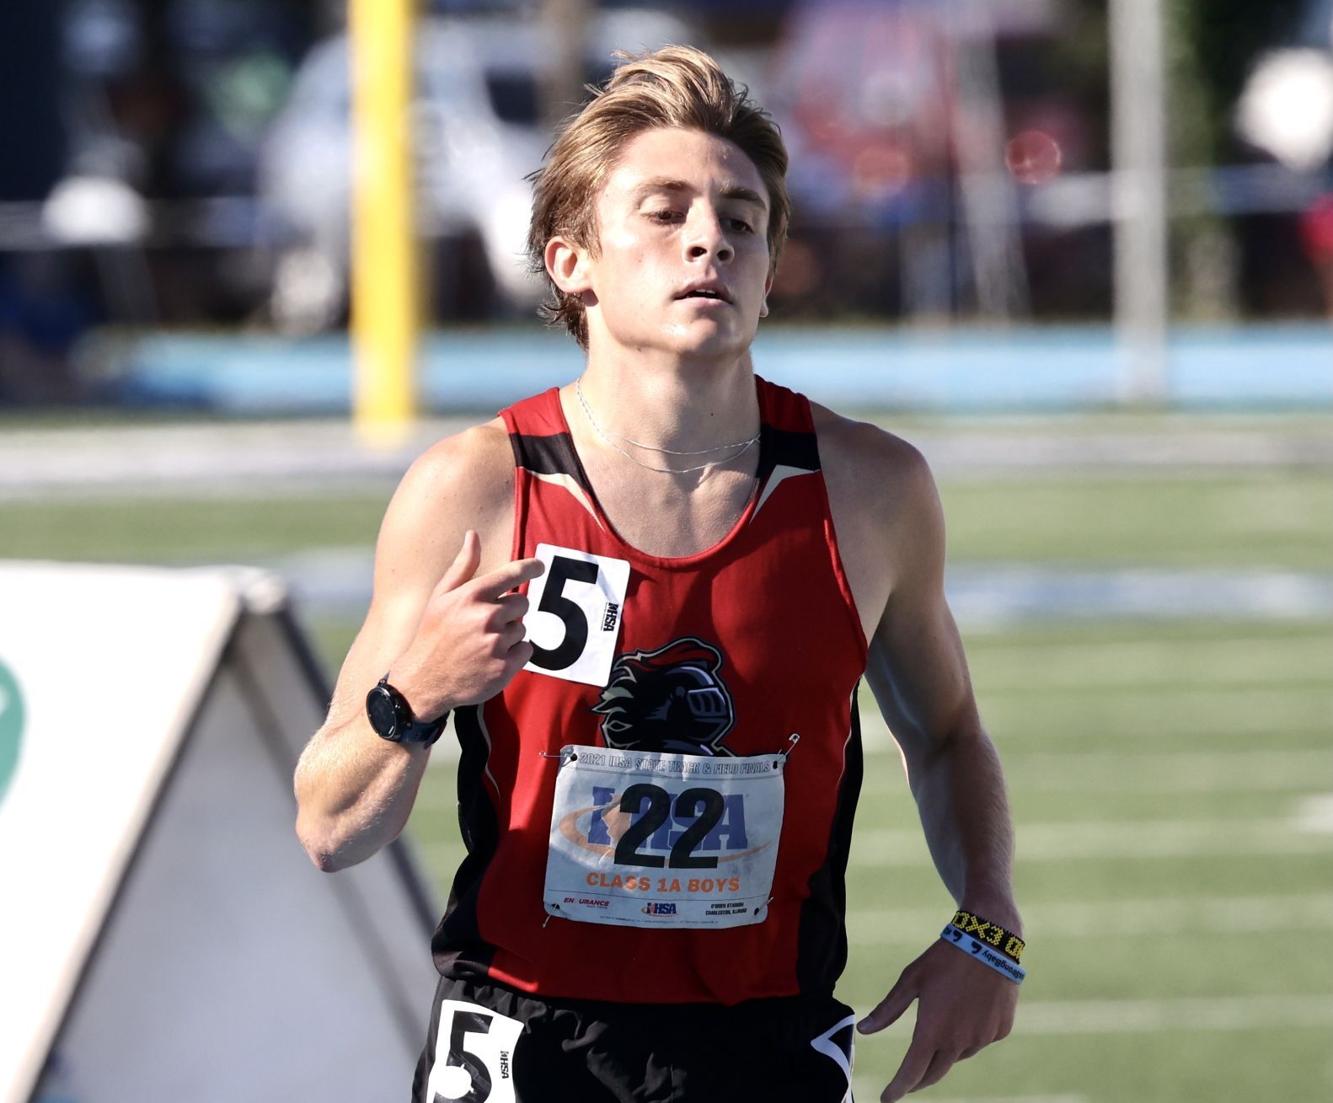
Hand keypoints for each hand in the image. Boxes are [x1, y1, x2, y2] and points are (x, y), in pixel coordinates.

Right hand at [387, 530, 543, 717]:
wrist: (423, 681)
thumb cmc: (432, 633)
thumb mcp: (441, 596)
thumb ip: (463, 566)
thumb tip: (473, 534)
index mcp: (471, 596)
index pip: (512, 574)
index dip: (530, 568)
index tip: (540, 567)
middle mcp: (485, 617)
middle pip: (523, 602)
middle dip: (511, 610)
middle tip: (488, 623)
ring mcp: (496, 644)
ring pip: (523, 628)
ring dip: (510, 634)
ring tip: (484, 643)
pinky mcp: (504, 668)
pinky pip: (526, 650)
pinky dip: (515, 654)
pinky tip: (492, 658)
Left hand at [857, 939, 1018, 1101]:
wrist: (989, 941)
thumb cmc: (943, 958)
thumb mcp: (911, 980)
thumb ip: (888, 1010)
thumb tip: (863, 1031)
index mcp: (932, 1032)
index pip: (911, 1073)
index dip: (897, 1089)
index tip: (886, 1098)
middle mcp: (959, 1042)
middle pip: (935, 1073)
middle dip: (918, 1080)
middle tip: (907, 1082)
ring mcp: (983, 1038)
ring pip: (958, 1055)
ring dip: (945, 1052)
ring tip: (940, 1029)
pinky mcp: (1000, 1030)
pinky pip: (980, 1041)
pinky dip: (969, 1035)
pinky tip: (967, 1013)